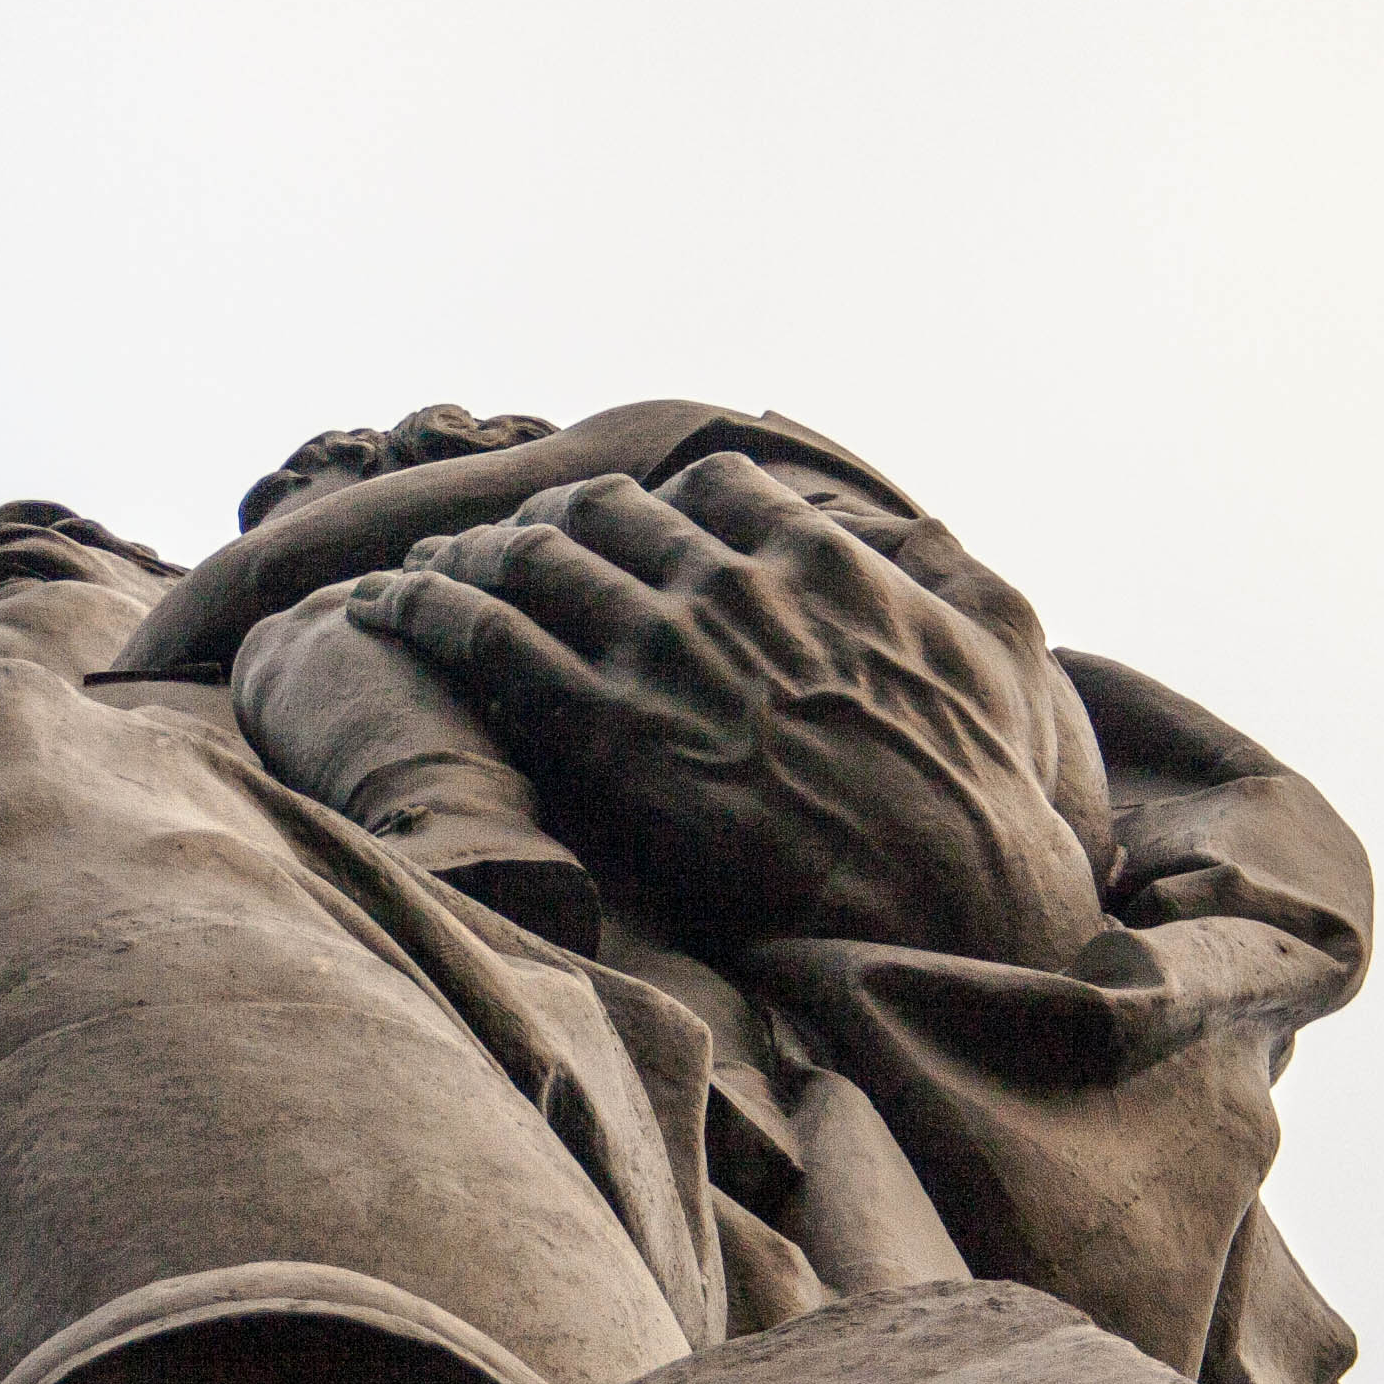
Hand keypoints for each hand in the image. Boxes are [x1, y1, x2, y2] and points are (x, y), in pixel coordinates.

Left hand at [344, 455, 1108, 970]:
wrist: (942, 896)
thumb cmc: (985, 792)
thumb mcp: (1005, 647)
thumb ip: (953, 571)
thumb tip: (916, 534)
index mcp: (816, 558)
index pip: (706, 487)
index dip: (653, 506)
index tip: (624, 530)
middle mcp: (727, 584)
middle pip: (597, 512)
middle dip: (544, 523)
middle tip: (505, 553)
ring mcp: (661, 651)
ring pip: (529, 558)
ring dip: (467, 554)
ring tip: (422, 572)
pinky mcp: (605, 727)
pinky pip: (484, 637)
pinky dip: (421, 606)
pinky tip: (378, 606)